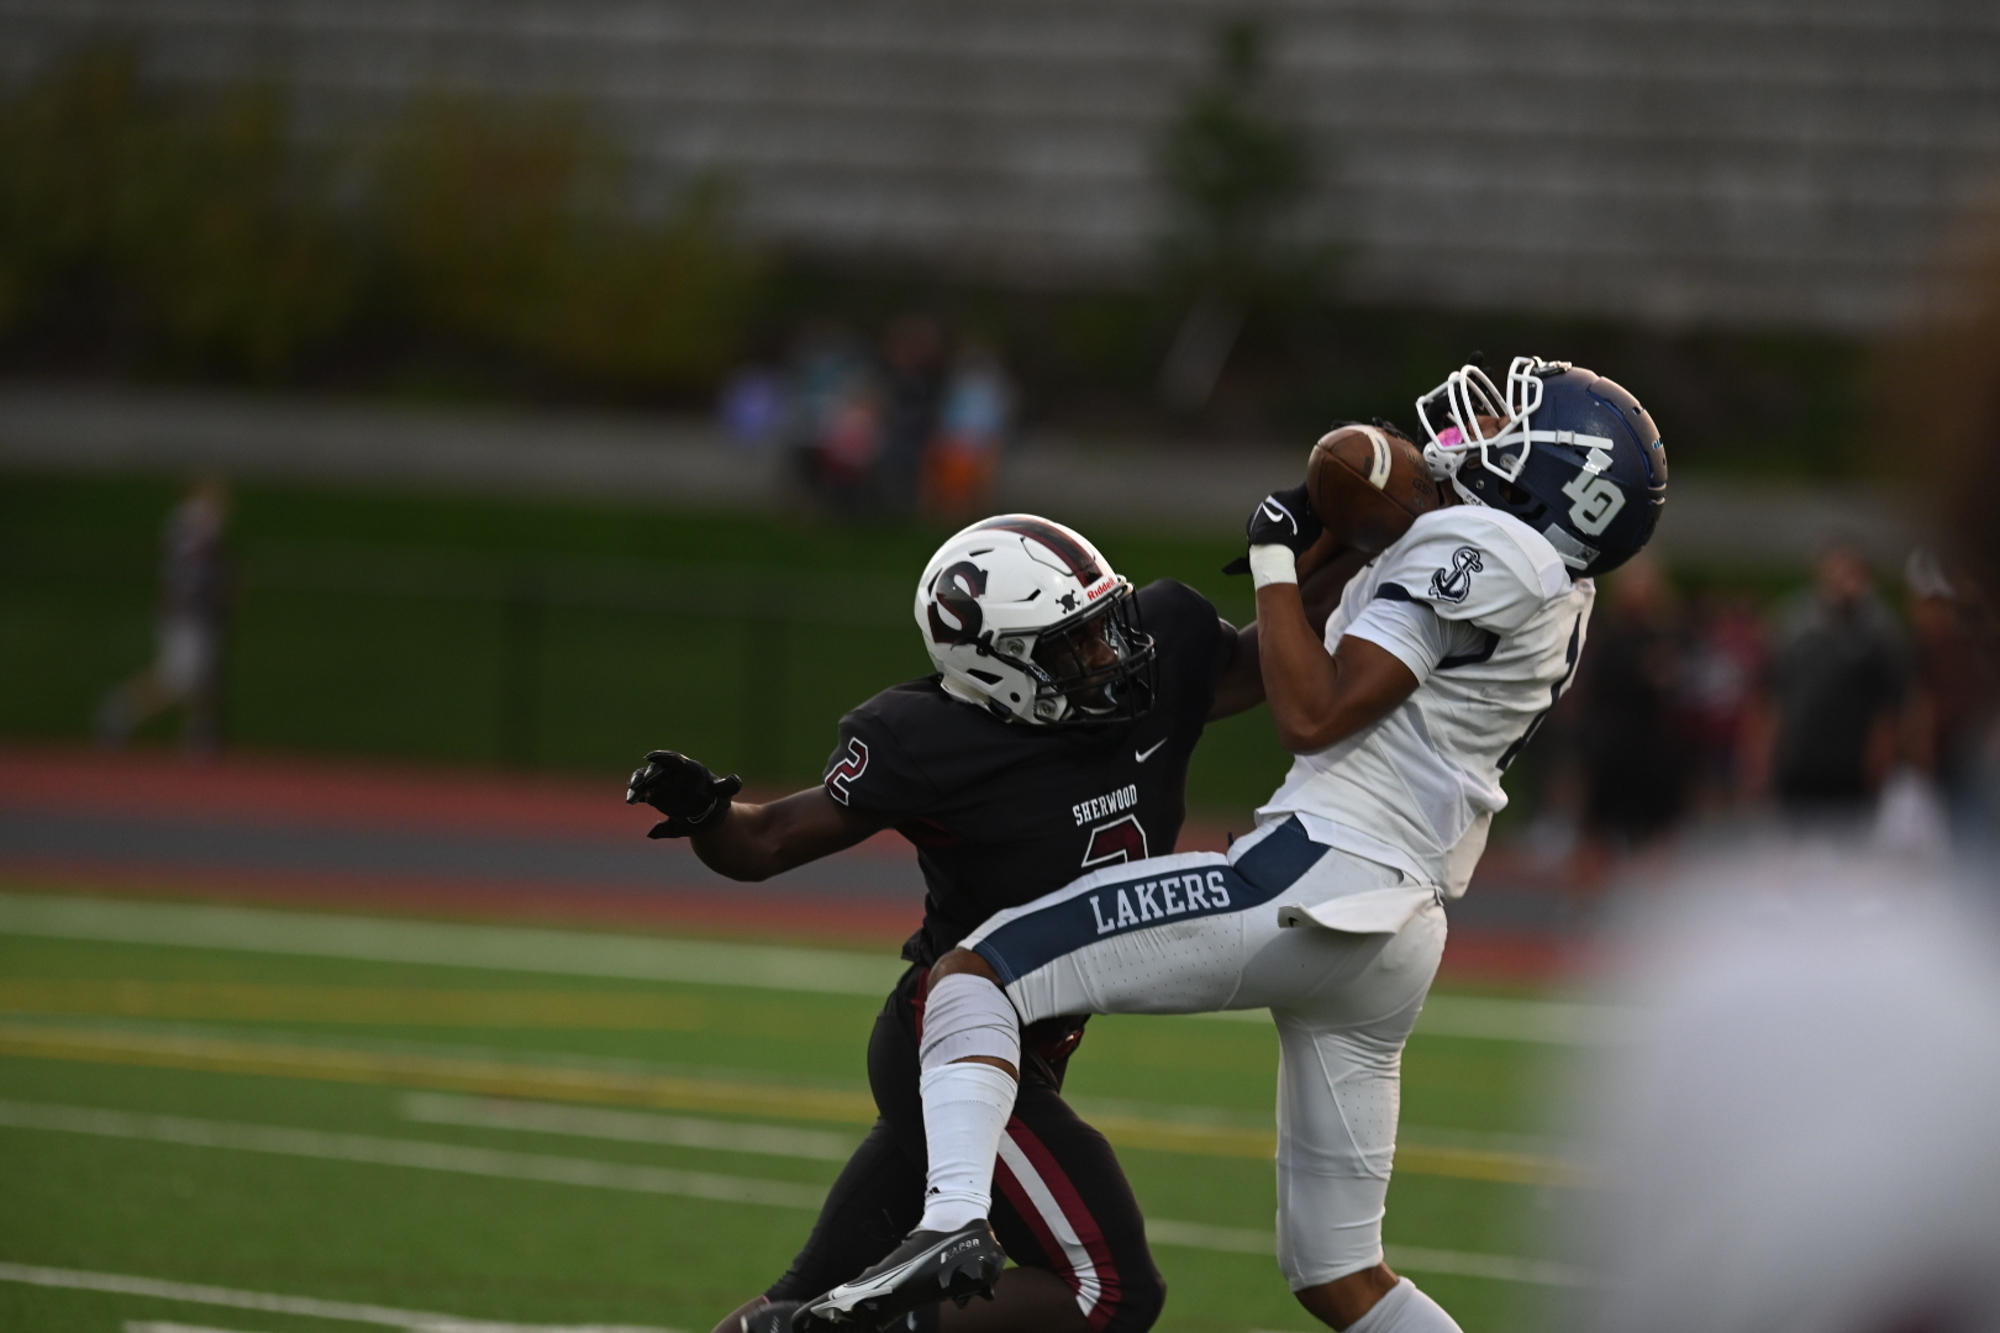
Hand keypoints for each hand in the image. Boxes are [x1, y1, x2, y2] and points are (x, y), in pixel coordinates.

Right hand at [626, 750, 742, 838]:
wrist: (707, 815)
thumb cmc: (716, 800)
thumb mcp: (724, 793)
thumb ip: (728, 786)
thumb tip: (736, 780)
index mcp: (690, 768)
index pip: (676, 760)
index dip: (663, 757)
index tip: (650, 757)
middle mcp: (674, 772)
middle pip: (658, 769)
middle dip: (649, 775)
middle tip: (644, 784)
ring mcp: (663, 781)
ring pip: (646, 778)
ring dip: (638, 784)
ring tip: (633, 797)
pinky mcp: (654, 791)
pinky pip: (643, 789)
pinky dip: (636, 793)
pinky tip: (632, 800)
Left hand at [1223, 485, 1323, 573]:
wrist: (1271, 549)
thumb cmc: (1296, 537)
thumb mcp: (1315, 529)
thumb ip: (1317, 517)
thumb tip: (1317, 513)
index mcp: (1294, 494)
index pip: (1308, 488)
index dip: (1313, 495)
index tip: (1316, 501)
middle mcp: (1278, 495)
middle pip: (1290, 496)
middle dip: (1296, 504)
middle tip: (1301, 516)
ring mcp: (1263, 504)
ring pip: (1276, 506)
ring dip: (1282, 512)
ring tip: (1286, 525)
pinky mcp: (1254, 516)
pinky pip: (1265, 515)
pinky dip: (1270, 520)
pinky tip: (1274, 531)